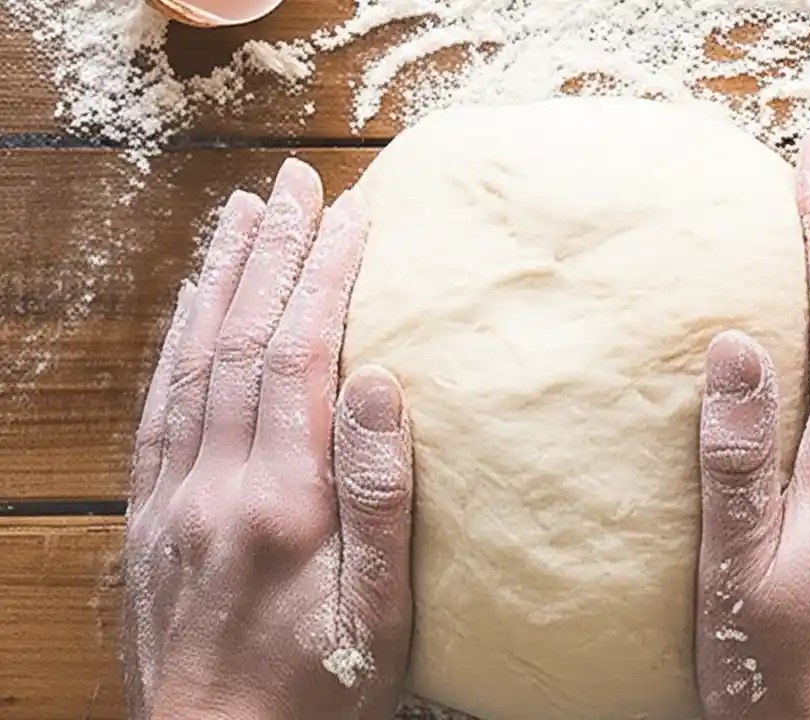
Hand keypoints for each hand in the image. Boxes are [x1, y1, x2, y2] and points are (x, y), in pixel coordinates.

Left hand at [123, 160, 413, 719]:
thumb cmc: (317, 695)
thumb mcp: (379, 615)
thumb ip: (379, 496)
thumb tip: (377, 383)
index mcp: (280, 503)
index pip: (300, 358)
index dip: (325, 276)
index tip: (351, 211)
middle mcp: (215, 484)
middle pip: (242, 341)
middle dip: (272, 251)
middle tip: (292, 180)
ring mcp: (174, 497)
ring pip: (194, 363)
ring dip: (221, 279)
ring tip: (239, 214)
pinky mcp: (151, 516)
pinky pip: (159, 409)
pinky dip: (178, 344)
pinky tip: (192, 309)